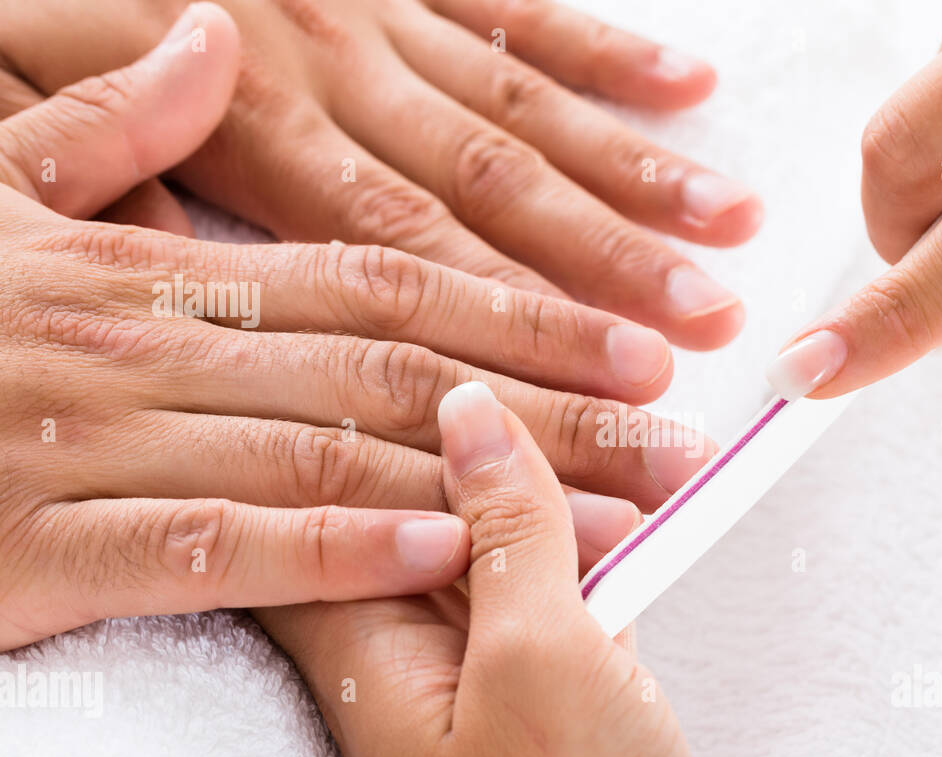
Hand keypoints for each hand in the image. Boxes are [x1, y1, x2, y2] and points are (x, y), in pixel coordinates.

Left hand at [0, 0, 762, 349]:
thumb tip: (209, 268)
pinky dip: (602, 51)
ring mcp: (382, 12)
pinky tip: (684, 87)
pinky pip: (514, 7)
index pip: (407, 253)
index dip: (508, 327)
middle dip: (607, 270)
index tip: (595, 390)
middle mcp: (343, 68)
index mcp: (255, 120)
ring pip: (525, 109)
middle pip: (495, 194)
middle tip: (704, 335)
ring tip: (727, 229)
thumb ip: (116, 188)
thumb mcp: (14, 108)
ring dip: (632, 174)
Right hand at [0, 5, 712, 648]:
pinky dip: (335, 542)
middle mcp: (160, 338)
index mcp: (164, 258)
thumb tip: (211, 40)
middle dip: (559, 402)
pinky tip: (439, 550)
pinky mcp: (51, 546)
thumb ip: (113, 125)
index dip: (530, 304)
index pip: (392, 271)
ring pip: (342, 447)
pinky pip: (220, 538)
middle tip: (676, 431)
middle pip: (406, 363)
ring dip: (497, 486)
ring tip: (619, 512)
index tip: (639, 334)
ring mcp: (109, 438)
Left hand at [258, 381, 708, 756]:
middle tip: (614, 381)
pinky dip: (603, 543)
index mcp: (358, 634)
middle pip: (430, 485)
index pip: (345, 467)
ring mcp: (465, 660)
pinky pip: (551, 580)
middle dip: (521, 430)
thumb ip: (505, 530)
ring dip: (576, 483)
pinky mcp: (528, 679)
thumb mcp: (541, 661)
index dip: (408, 387)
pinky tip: (652, 510)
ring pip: (502, 527)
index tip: (492, 333)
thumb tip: (470, 407)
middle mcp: (397, 641)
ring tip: (656, 441)